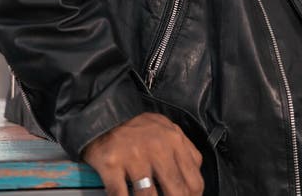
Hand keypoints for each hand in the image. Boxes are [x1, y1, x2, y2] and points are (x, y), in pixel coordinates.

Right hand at [81, 111, 204, 195]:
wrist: (106, 114)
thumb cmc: (139, 127)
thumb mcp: (168, 131)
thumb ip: (185, 152)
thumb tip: (195, 182)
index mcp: (174, 141)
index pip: (194, 181)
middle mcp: (157, 147)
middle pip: (176, 191)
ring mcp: (134, 156)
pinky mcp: (112, 163)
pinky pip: (121, 195)